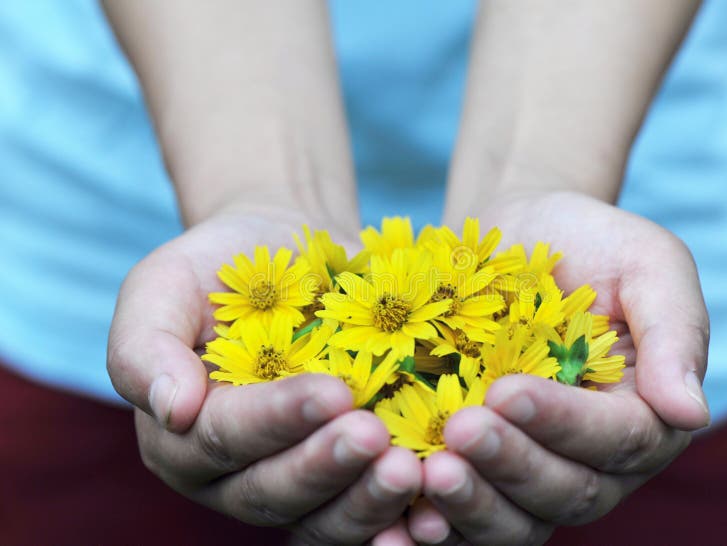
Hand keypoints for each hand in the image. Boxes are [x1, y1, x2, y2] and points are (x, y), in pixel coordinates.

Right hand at [107, 208, 420, 543]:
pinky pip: (364, 515)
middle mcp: (235, 473)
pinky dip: (396, 521)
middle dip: (325, 468)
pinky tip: (429, 516)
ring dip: (365, 502)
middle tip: (375, 439)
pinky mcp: (343, 477)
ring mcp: (293, 480)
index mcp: (182, 435)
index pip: (226, 437)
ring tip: (409, 472)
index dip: (278, 420)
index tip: (334, 392)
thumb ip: (146, 347)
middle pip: (273, 491)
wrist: (289, 256)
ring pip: (320, 517)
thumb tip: (174, 410)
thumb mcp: (164, 286)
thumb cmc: (223, 268)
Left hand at [408, 191, 709, 544]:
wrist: (516, 234)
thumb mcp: (648, 265)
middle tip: (460, 432)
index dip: (565, 424)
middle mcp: (593, 457)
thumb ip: (675, 333)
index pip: (618, 440)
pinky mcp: (482, 465)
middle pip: (566, 491)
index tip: (507, 391)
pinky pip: (467, 512)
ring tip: (429, 474)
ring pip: (518, 518)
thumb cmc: (589, 242)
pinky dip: (441, 521)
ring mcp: (535, 466)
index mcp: (643, 413)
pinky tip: (405, 513)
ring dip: (474, 504)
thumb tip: (690, 414)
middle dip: (512, 465)